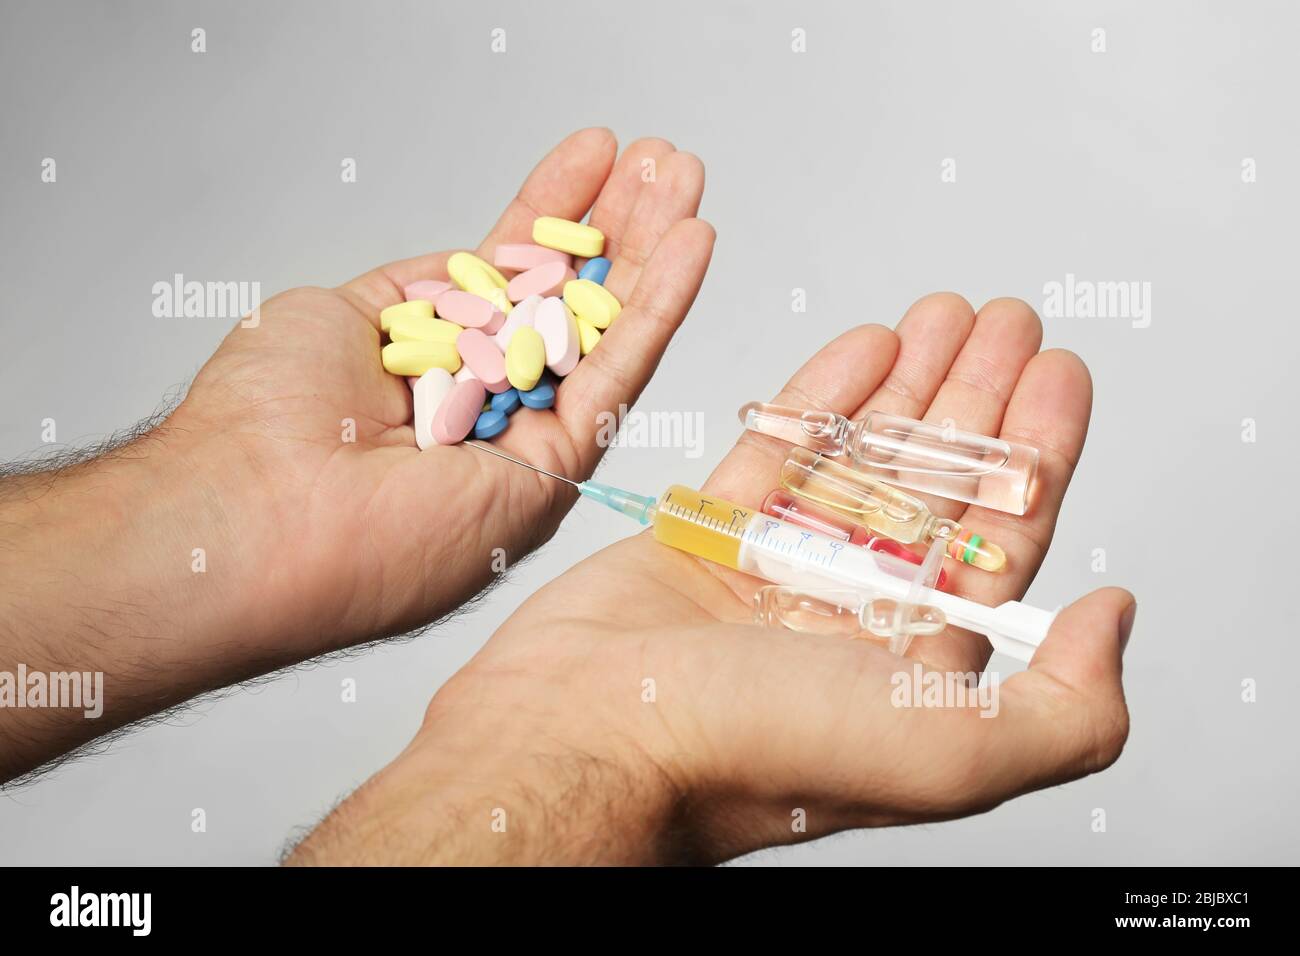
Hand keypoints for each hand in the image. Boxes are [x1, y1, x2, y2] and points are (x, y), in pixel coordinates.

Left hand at [0, 128, 712, 781]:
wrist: (254, 507)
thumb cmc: (265, 421)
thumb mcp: (346, 314)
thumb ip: (425, 290)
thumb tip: (472, 262)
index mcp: (437, 367)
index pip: (511, 277)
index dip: (552, 211)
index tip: (594, 153)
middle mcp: (486, 406)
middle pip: (571, 302)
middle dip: (619, 225)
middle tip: (664, 161)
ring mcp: (524, 441)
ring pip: (606, 335)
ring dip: (653, 252)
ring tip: (687, 177)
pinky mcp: (554, 474)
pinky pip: (617, 378)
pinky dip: (659, 308)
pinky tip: (689, 245)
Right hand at [288, 295, 1134, 864]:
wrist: (585, 735)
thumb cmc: (751, 752)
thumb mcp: (949, 752)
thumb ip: (1064, 707)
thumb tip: (1113, 621)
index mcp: (915, 662)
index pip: (998, 534)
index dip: (1039, 448)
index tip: (1055, 370)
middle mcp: (851, 617)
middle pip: (935, 483)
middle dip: (977, 395)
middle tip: (1003, 319)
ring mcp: (777, 574)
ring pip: (859, 459)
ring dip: (908, 384)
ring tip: (943, 313)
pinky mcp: (708, 540)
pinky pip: (776, 454)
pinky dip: (821, 397)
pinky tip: (861, 346)